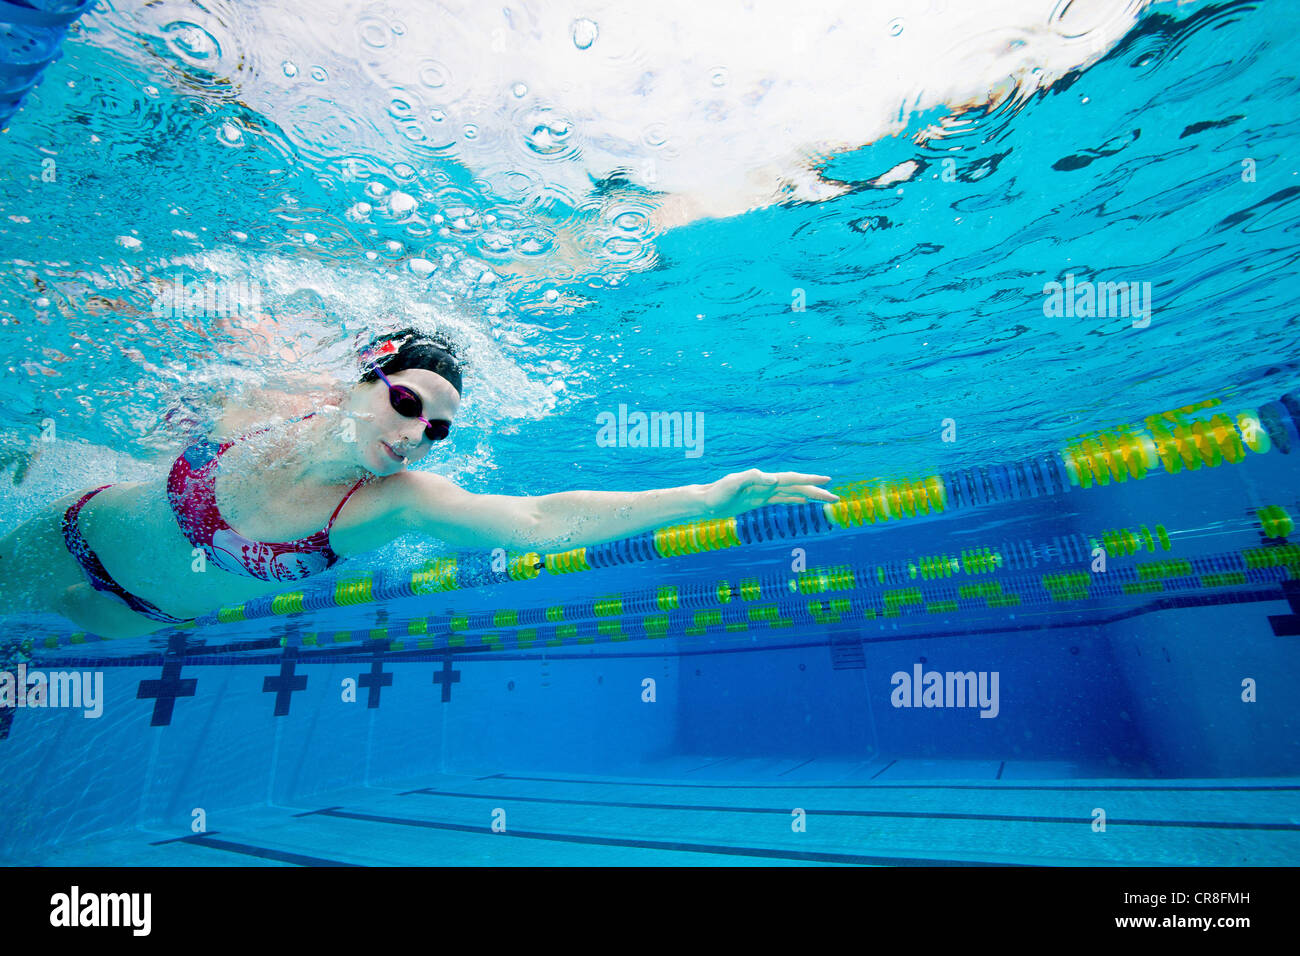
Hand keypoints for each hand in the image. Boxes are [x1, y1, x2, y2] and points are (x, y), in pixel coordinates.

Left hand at [701, 468, 838, 518]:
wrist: (706, 501)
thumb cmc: (717, 492)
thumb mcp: (733, 483)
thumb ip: (752, 477)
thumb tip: (774, 478)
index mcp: (765, 480)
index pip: (792, 479)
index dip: (810, 480)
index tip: (827, 481)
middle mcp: (768, 485)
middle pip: (798, 487)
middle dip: (817, 492)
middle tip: (835, 497)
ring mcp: (765, 493)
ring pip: (793, 494)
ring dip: (810, 496)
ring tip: (826, 499)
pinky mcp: (759, 501)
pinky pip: (783, 500)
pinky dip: (795, 500)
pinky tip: (803, 502)